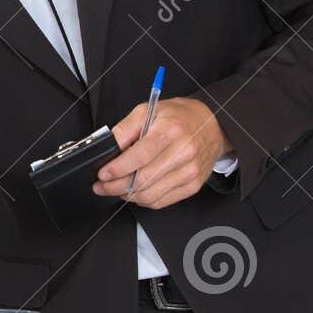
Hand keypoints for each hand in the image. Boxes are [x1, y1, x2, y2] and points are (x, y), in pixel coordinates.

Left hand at [94, 97, 233, 209]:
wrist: (211, 126)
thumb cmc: (178, 117)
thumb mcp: (148, 111)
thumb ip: (125, 129)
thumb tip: (107, 149)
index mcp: (171, 131)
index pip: (141, 156)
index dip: (118, 169)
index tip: (102, 174)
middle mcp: (184, 153)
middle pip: (143, 179)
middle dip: (115, 186)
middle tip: (101, 185)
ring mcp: (190, 172)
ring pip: (150, 195)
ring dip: (127, 195)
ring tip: (114, 189)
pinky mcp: (193, 186)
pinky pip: (161, 201)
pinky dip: (143, 200)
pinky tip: (134, 191)